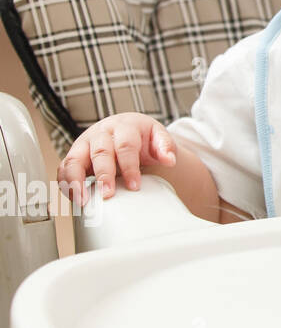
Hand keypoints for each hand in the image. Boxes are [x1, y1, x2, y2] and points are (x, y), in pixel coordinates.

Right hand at [58, 112, 177, 205]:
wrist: (126, 129)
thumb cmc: (142, 136)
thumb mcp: (158, 136)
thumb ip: (165, 146)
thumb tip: (170, 160)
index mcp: (124, 126)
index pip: (125, 146)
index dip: (129, 167)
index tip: (135, 186)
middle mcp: (101, 133)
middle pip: (100, 152)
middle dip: (103, 175)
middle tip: (108, 194)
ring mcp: (84, 143)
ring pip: (73, 159)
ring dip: (76, 181)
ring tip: (83, 201)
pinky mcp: (73, 155)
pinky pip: (63, 168)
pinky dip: (65, 183)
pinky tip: (73, 199)